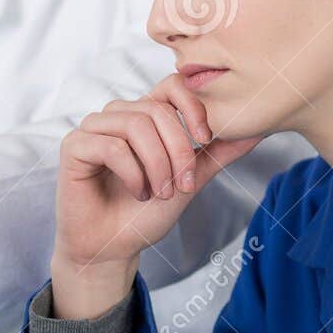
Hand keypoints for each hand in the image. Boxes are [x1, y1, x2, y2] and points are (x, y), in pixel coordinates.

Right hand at [50, 74, 260, 316]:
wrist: (113, 248)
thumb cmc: (145, 213)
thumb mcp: (190, 179)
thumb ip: (218, 153)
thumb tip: (259, 130)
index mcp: (144, 115)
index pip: (171, 85)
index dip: (192, 106)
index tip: (206, 140)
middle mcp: (117, 115)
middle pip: (157, 110)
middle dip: (178, 150)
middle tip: (182, 185)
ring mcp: (93, 128)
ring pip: (135, 125)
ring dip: (156, 165)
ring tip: (159, 192)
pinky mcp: (74, 146)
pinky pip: (112, 146)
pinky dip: (132, 173)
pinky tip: (136, 192)